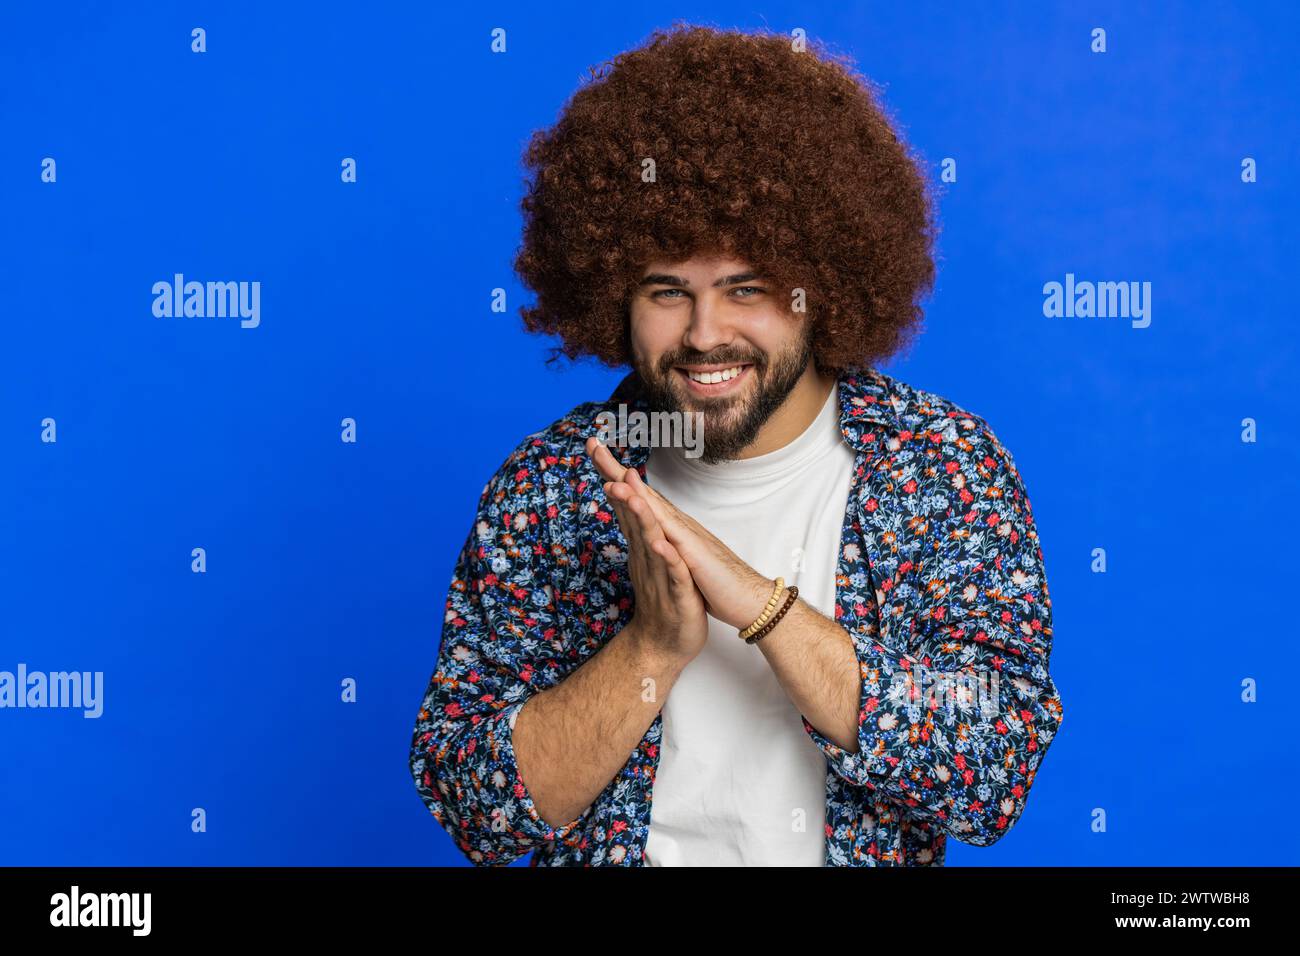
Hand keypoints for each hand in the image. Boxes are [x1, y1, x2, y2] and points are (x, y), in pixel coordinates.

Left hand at [586, 437, 776, 632]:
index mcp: (669, 525)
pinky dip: (668, 550)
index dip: (614, 473)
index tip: (593, 449)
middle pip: (643, 495)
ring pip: (660, 519)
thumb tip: (645, 511)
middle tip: (593, 445)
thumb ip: (663, 528)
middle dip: (617, 471)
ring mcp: (688, 544)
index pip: (637, 494)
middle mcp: (677, 527)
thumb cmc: (712, 573)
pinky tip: (656, 542)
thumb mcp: (679, 548)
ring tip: (617, 482)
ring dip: (639, 501)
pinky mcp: (698, 568)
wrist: (746, 596)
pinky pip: (681, 559)